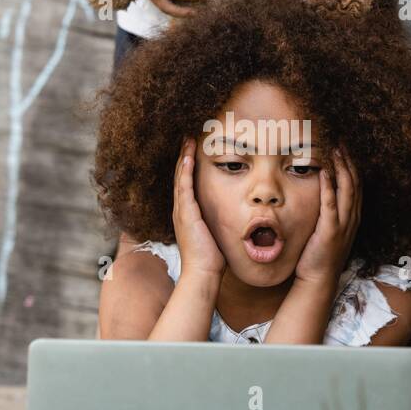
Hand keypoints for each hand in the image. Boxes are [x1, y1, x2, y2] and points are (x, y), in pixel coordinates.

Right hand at [173, 137, 225, 279]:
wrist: (203, 272)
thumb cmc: (211, 257)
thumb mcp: (213, 233)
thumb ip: (216, 221)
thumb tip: (230, 215)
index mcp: (186, 212)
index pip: (185, 182)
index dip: (187, 164)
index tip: (193, 149)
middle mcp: (181, 209)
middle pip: (180, 175)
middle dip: (183, 155)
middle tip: (187, 137)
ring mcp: (181, 211)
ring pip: (180, 176)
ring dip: (183, 157)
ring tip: (187, 139)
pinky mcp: (186, 214)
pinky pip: (184, 187)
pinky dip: (185, 171)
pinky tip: (188, 157)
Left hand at [295, 145, 361, 286]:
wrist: (319, 278)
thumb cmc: (319, 254)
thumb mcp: (328, 229)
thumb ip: (328, 212)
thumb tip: (319, 193)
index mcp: (352, 216)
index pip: (356, 185)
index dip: (351, 165)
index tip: (344, 148)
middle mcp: (352, 218)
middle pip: (354, 183)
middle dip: (348, 161)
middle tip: (341, 142)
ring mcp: (344, 225)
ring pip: (347, 190)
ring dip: (341, 168)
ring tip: (335, 150)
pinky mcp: (330, 231)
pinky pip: (331, 204)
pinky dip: (329, 187)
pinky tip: (325, 172)